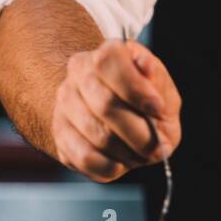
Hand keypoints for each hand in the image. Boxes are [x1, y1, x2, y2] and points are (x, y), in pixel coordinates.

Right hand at [51, 39, 181, 181]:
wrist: (118, 117)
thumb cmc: (144, 100)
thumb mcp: (161, 87)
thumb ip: (156, 78)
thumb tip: (146, 65)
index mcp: (106, 54)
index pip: (109, 62)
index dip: (136, 88)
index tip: (159, 109)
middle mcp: (78, 74)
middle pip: (104, 105)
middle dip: (139, 132)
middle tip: (158, 146)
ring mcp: (64, 104)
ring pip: (96, 135)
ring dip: (127, 152)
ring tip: (142, 154)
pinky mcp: (60, 134)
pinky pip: (84, 158)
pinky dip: (109, 166)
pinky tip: (122, 163)